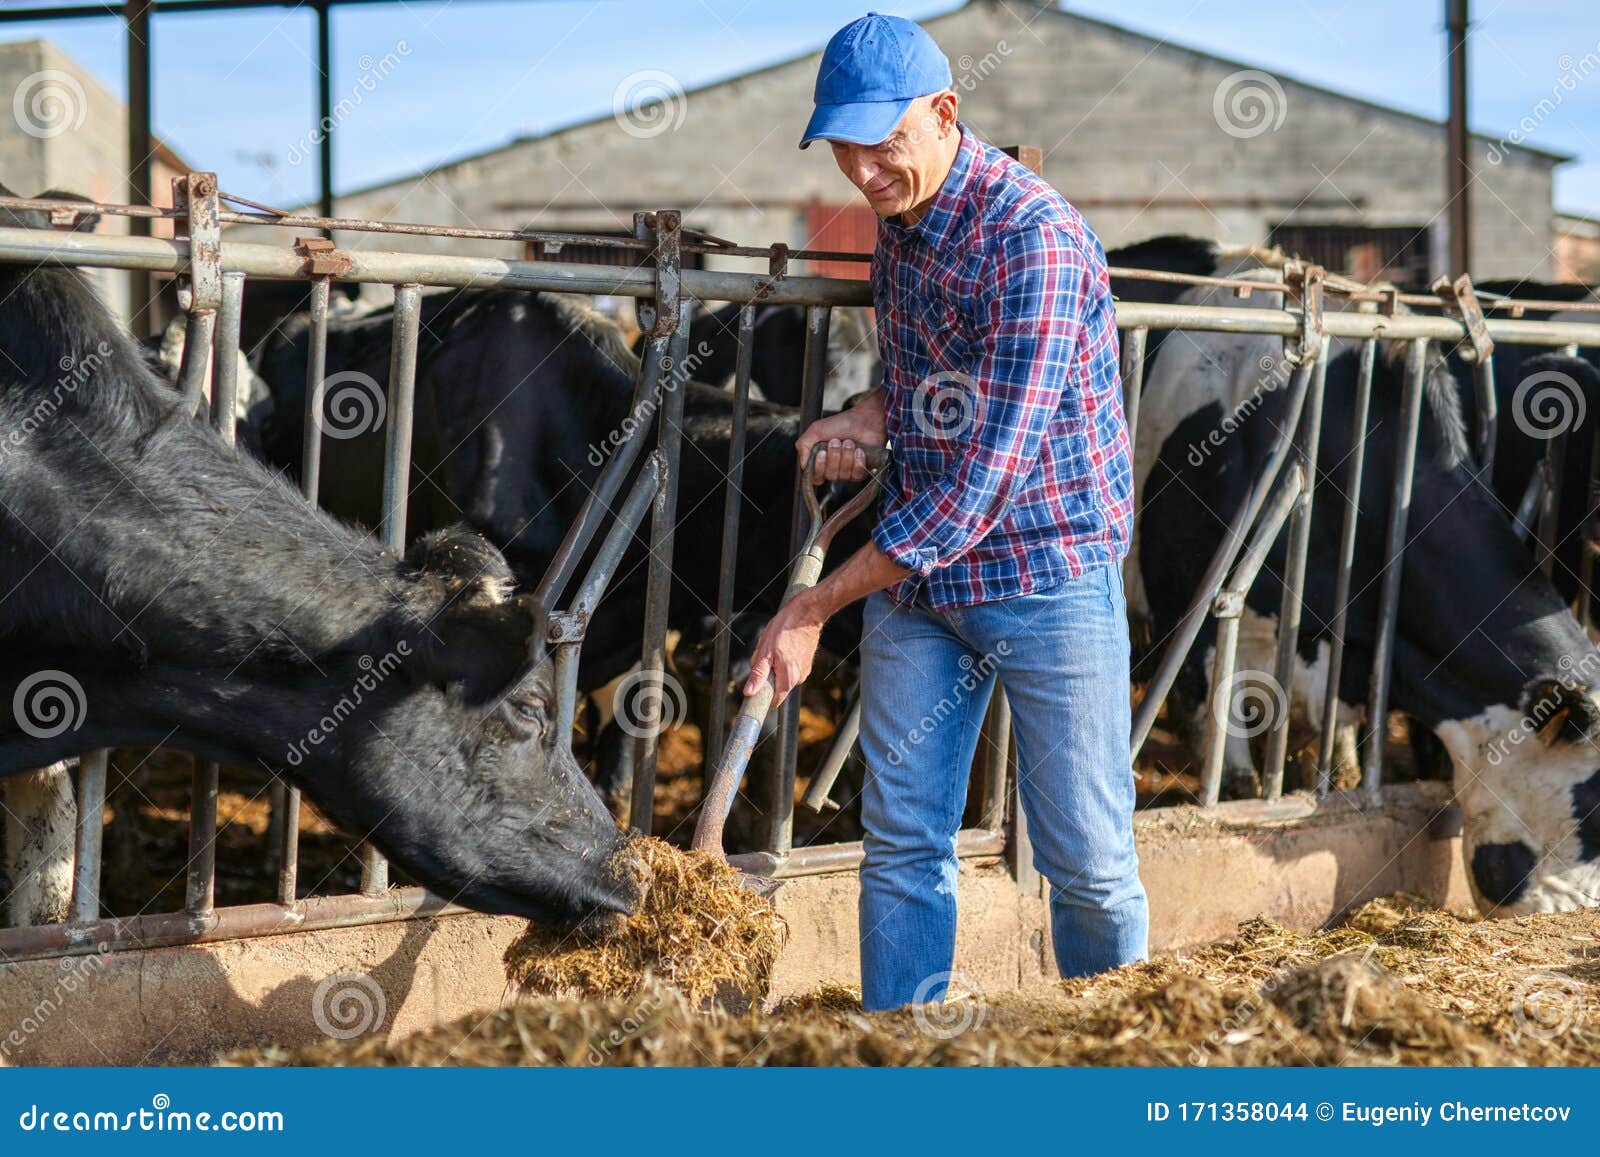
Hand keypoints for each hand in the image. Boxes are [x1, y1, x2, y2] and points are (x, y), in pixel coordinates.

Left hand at [743, 592, 825, 706]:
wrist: (807, 613)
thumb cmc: (784, 629)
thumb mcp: (765, 651)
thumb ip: (758, 674)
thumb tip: (749, 692)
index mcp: (788, 678)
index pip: (775, 701)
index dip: (764, 696)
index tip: (757, 687)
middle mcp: (798, 678)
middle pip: (777, 686)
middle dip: (768, 675)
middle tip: (765, 655)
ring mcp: (804, 670)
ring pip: (783, 676)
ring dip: (775, 666)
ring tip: (776, 647)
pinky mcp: (806, 663)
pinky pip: (790, 668)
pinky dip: (784, 661)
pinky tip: (784, 646)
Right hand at [796, 390, 885, 483]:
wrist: (863, 420)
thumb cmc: (840, 424)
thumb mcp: (816, 430)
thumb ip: (803, 445)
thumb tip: (803, 464)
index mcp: (820, 461)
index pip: (815, 477)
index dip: (819, 467)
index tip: (822, 452)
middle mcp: (832, 468)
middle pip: (829, 476)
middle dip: (834, 457)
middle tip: (837, 441)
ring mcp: (846, 471)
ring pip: (843, 475)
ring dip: (846, 456)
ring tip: (849, 442)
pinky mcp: (860, 472)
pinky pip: (856, 474)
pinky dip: (858, 460)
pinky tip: (859, 450)